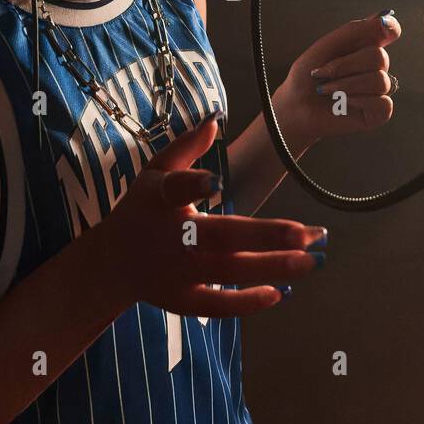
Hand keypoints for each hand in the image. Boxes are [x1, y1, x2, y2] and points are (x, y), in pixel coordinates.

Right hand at [99, 115, 326, 317]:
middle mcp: (171, 237)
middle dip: (266, 237)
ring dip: (273, 268)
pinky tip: (282, 292)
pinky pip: (217, 305)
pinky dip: (247, 302)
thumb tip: (216, 119)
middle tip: (309, 234)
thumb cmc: (141, 208)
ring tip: (313, 260)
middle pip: (221, 238)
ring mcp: (176, 272)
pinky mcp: (181, 300)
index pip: (176, 189)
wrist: (110, 263)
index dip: (195, 184)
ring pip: (229, 272)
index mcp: (160, 199)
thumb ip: (185, 147)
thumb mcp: (154, 171)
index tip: (219, 181)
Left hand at [276, 10, 402, 148]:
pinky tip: (343, 104)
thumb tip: (384, 18)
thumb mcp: (327, 47)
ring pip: (379, 81)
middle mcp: (375, 67)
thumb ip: (355, 30)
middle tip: (323, 73)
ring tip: (326, 90)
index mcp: (364, 46)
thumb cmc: (307, 77)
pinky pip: (383, 102)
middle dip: (346, 65)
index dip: (391, 27)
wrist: (295, 106)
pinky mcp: (379, 112)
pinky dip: (357, 102)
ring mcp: (379, 90)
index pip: (390, 31)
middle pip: (380, 57)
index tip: (383, 24)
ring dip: (346, 85)